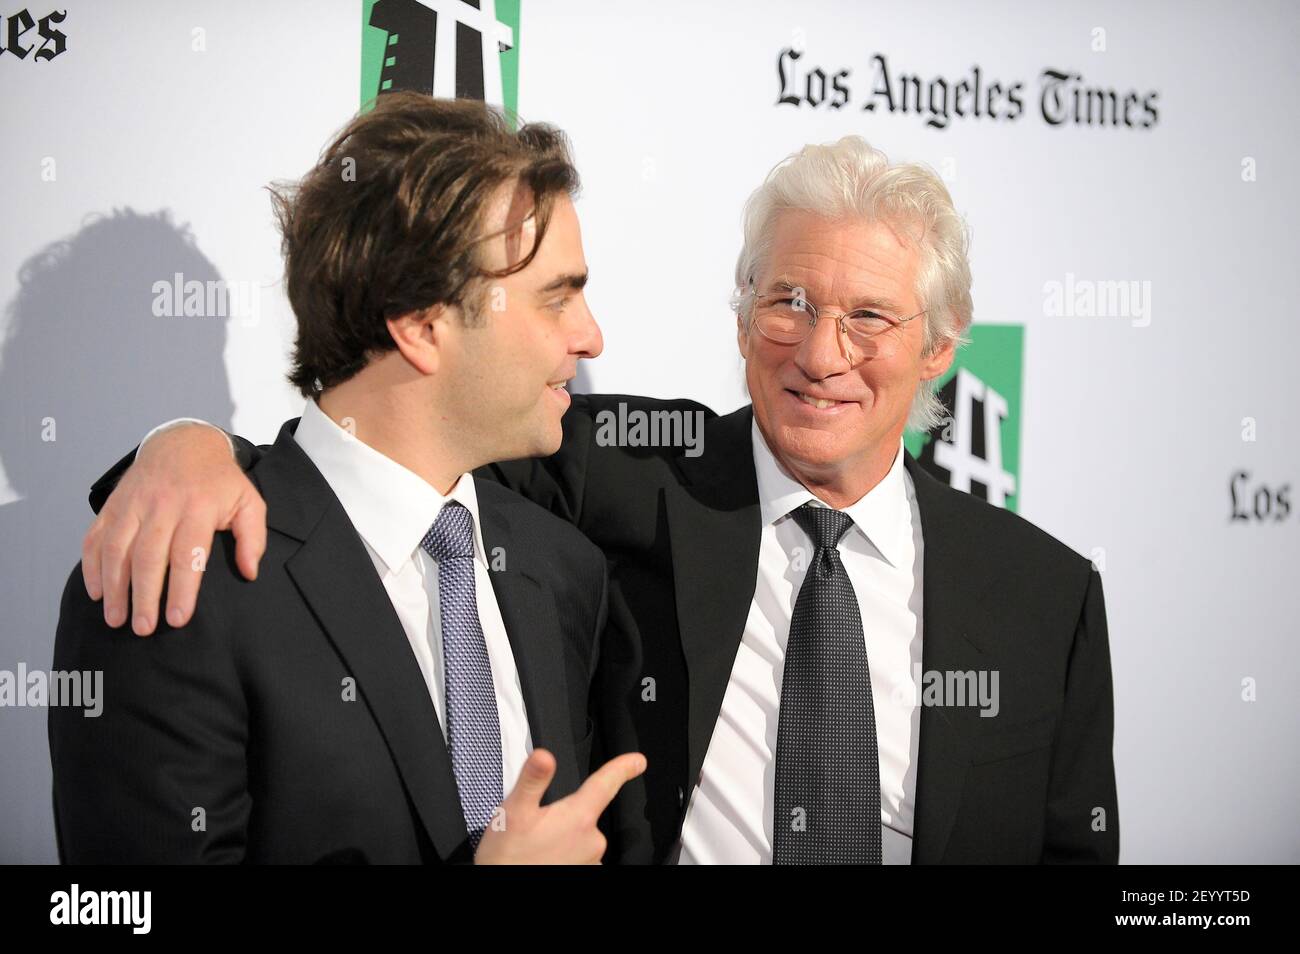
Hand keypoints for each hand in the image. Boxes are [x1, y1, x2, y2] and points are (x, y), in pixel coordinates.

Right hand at [81, 423, 266, 635]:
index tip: (178, 619)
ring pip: (117, 549)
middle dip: (144, 596)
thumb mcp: (249, 501)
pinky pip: (95, 538)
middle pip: (148, 556)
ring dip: (114, 587)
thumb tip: (250, 572)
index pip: (187, 554)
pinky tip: (97, 593)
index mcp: (198, 507)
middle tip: (143, 628)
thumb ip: (253, 538)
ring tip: (116, 619)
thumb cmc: (219, 481)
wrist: (184, 443)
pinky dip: (92, 567)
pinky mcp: (113, 505)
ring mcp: (133, 504)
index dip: (182, 589)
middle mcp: (162, 505)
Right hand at [474, 748, 645, 863]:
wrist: (501, 887)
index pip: (606, 783)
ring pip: (581, 837)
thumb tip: (544, 756)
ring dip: (565, 838)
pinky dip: (565, 855)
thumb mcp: (514, 813)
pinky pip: (580, 857)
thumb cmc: (508, 858)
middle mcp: (592, 841)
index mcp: (578, 818)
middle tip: (538, 827)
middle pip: (586, 813)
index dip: (623, 767)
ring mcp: (591, 862)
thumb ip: (533, 781)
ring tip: (538, 847)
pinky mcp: (585, 874)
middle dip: (566, 815)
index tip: (637, 761)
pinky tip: (546, 859)